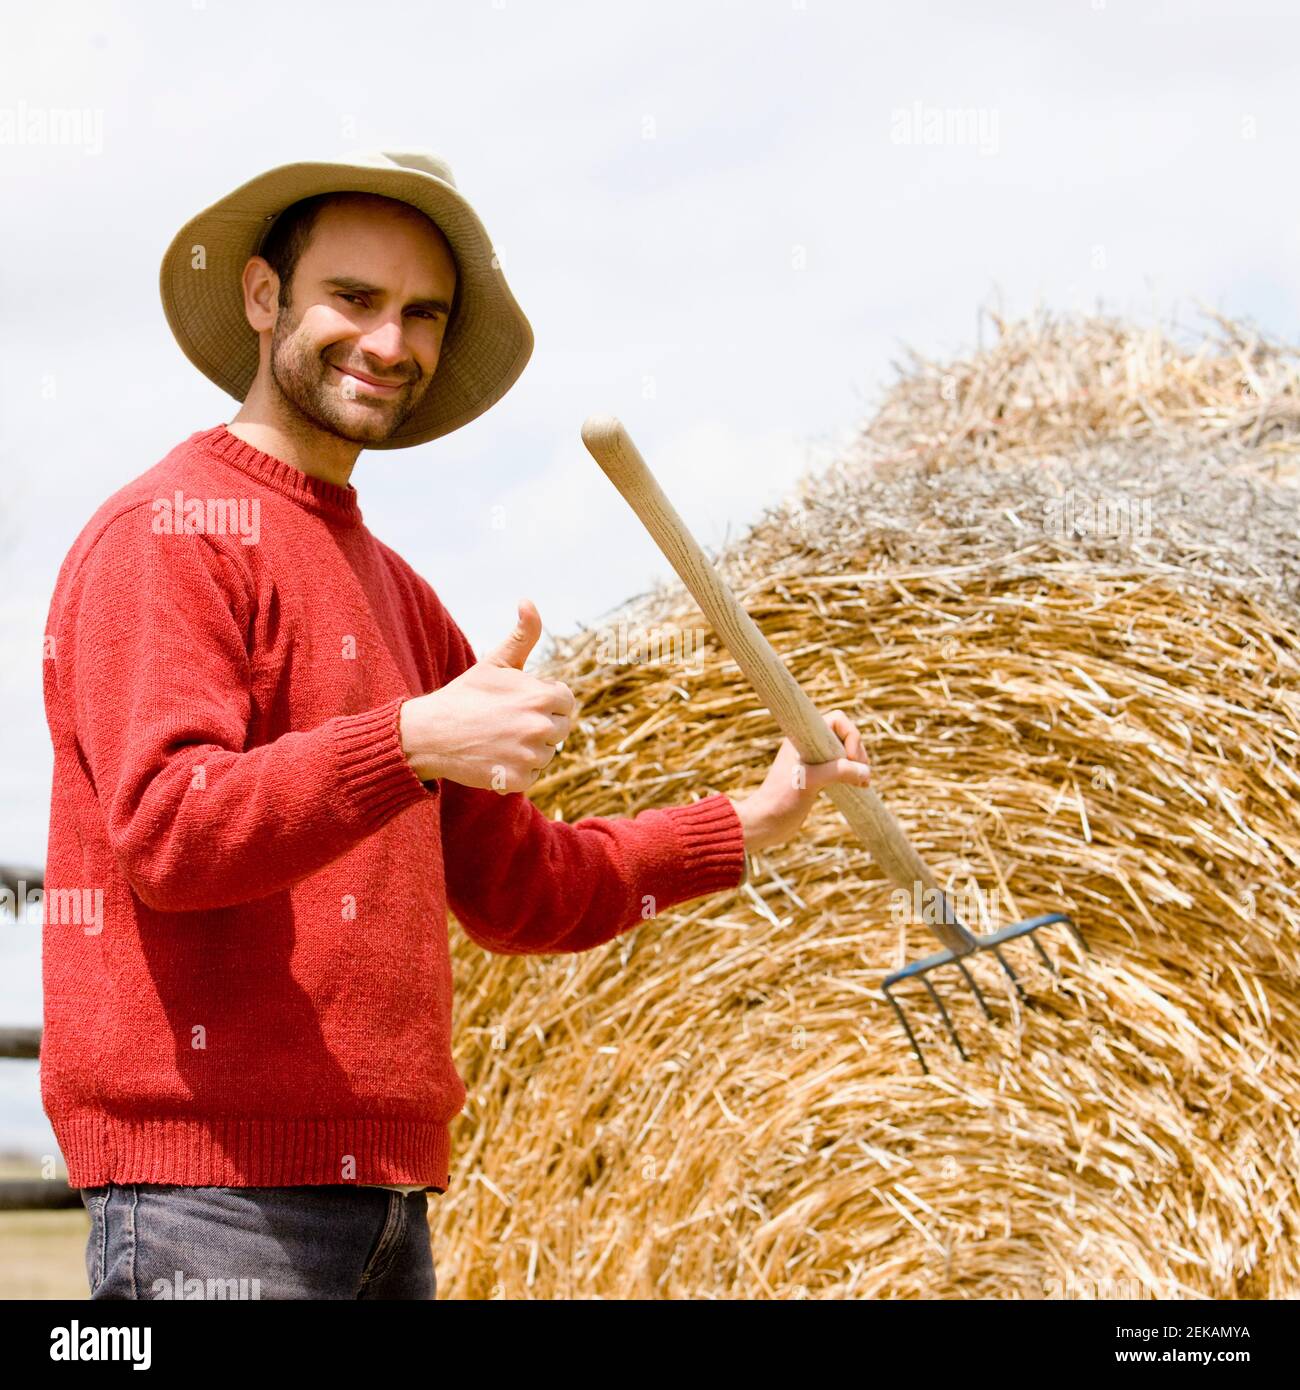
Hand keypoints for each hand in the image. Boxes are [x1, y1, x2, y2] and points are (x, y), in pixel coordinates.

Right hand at [399, 598, 575, 792]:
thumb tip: (528, 601)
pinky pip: (532, 775)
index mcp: (542, 696)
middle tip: (507, 721)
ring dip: (529, 748)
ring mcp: (531, 756)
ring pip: (547, 753)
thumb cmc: (465, 695)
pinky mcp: (519, 780)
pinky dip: (517, 770)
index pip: (565, 701)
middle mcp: (541, 727)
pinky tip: (495, 757)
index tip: (519, 701)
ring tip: (499, 738)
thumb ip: (522, 635)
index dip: (544, 700)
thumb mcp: (496, 662)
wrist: (431, 733)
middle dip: (539, 724)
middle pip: (560, 728)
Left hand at [731, 709, 870, 853]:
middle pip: (845, 736)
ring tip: (863, 782)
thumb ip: (839, 771)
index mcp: (803, 737)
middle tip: (861, 772)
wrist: (765, 822)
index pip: (837, 720)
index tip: (850, 758)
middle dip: (858, 751)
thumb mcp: (811, 780)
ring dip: (857, 764)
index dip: (850, 735)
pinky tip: (860, 786)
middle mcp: (809, 746)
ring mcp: (814, 761)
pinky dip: (852, 774)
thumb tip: (866, 772)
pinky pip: (841, 768)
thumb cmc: (781, 798)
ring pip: (845, 753)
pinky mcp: (817, 777)